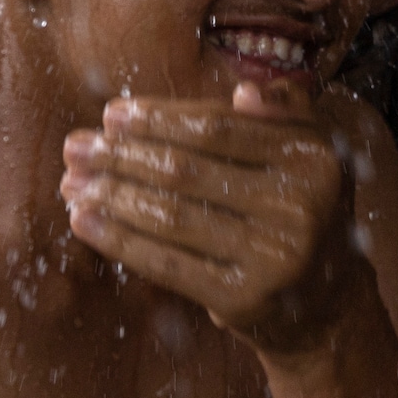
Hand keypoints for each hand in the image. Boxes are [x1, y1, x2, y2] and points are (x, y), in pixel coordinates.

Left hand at [62, 79, 356, 357]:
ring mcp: (272, 257)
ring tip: (72, 181)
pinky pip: (166, 262)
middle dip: (121, 155)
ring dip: (110, 194)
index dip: (158, 119)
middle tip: (76, 146)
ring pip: (170, 215)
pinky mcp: (242, 299)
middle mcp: (299, 207)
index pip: (218, 128)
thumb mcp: (311, 150)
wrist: (324, 304)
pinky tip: (82, 222)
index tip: (111, 114)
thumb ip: (284, 109)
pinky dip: (118, 239)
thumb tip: (242, 93)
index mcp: (312, 158)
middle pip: (187, 171)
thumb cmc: (300, 209)